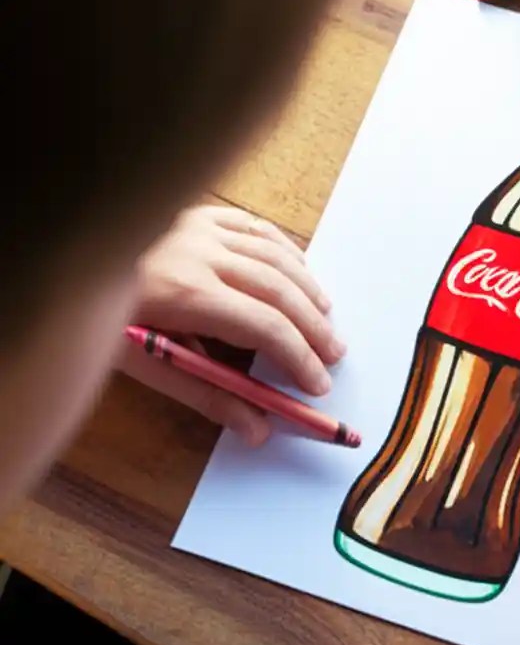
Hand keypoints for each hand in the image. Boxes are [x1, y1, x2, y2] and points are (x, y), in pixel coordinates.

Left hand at [119, 205, 344, 444]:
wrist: (61, 262)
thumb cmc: (100, 320)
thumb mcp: (146, 364)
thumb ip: (207, 396)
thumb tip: (259, 429)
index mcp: (186, 293)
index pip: (265, 326)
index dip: (299, 358)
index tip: (317, 385)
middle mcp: (200, 253)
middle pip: (280, 290)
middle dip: (313, 327)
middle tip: (333, 356)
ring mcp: (201, 228)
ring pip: (276, 255)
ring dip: (308, 289)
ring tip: (325, 318)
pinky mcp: (198, 215)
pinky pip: (255, 227)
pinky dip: (285, 250)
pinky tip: (299, 272)